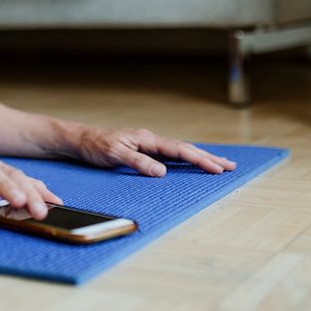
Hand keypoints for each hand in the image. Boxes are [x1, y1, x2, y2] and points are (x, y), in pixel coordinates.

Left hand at [73, 126, 235, 176]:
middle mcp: (151, 140)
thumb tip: (163, 172)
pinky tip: (192, 163)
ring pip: (180, 151)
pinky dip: (186, 159)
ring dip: (200, 158)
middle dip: (208, 157)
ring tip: (219, 164)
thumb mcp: (116, 154)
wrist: (81, 140)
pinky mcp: (144, 151)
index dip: (199, 159)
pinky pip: (171, 155)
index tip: (216, 168)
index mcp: (147, 139)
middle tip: (230, 166)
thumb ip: (139, 163)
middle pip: (185, 149)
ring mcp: (149, 145)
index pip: (178, 150)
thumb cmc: (96, 146)